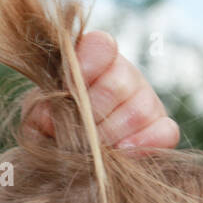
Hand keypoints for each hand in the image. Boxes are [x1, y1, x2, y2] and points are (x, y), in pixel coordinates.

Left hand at [24, 30, 178, 149]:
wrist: (68, 156)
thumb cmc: (50, 129)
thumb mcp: (37, 117)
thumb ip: (39, 111)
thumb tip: (50, 114)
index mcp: (91, 61)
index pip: (99, 46)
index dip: (86, 64)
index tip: (67, 83)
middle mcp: (123, 75)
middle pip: (116, 85)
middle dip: (90, 113)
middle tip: (74, 130)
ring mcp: (145, 101)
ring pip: (138, 111)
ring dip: (110, 135)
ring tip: (91, 149)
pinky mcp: (161, 128)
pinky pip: (165, 132)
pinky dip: (146, 143)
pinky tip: (123, 151)